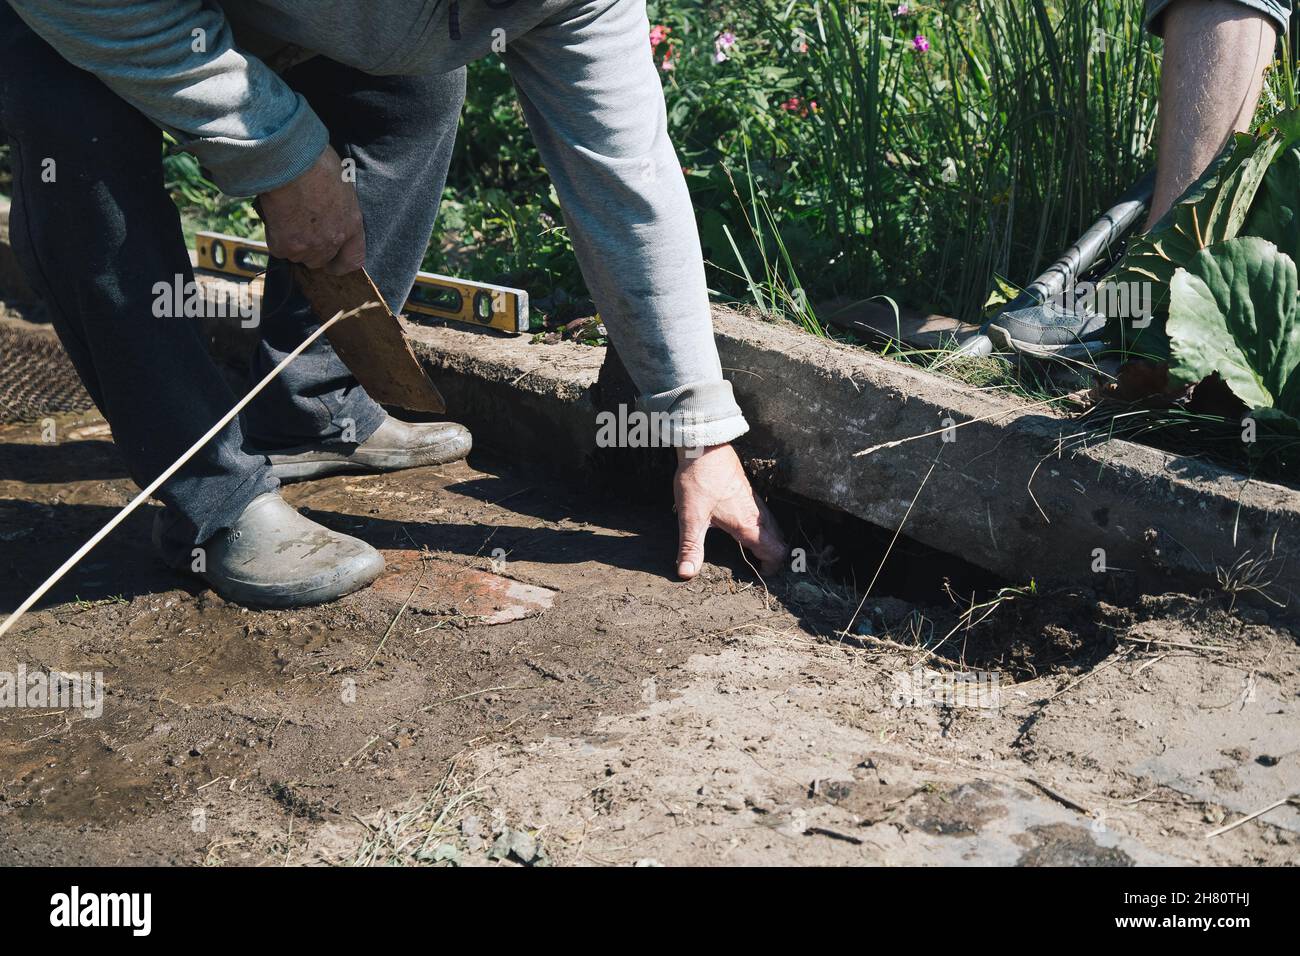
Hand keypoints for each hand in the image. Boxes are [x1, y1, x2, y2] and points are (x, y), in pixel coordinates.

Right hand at [258, 146, 364, 274]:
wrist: (288, 161)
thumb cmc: (316, 162)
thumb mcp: (340, 183)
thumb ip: (338, 206)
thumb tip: (329, 208)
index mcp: (352, 225)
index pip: (353, 260)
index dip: (340, 262)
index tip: (332, 260)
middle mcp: (333, 241)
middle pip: (321, 260)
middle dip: (311, 249)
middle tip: (302, 228)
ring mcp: (309, 246)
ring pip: (298, 256)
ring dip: (293, 243)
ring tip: (288, 218)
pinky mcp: (285, 246)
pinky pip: (278, 248)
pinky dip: (275, 236)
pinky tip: (276, 216)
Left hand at [674, 443, 786, 579]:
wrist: (704, 446)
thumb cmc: (699, 480)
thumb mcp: (690, 518)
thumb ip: (690, 547)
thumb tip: (686, 573)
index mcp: (748, 524)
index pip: (776, 552)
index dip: (773, 567)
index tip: (762, 574)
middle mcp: (757, 514)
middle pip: (779, 541)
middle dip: (774, 557)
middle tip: (759, 567)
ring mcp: (755, 501)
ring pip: (773, 527)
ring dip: (769, 541)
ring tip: (753, 552)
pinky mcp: (748, 491)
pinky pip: (765, 515)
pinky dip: (763, 527)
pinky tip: (744, 528)